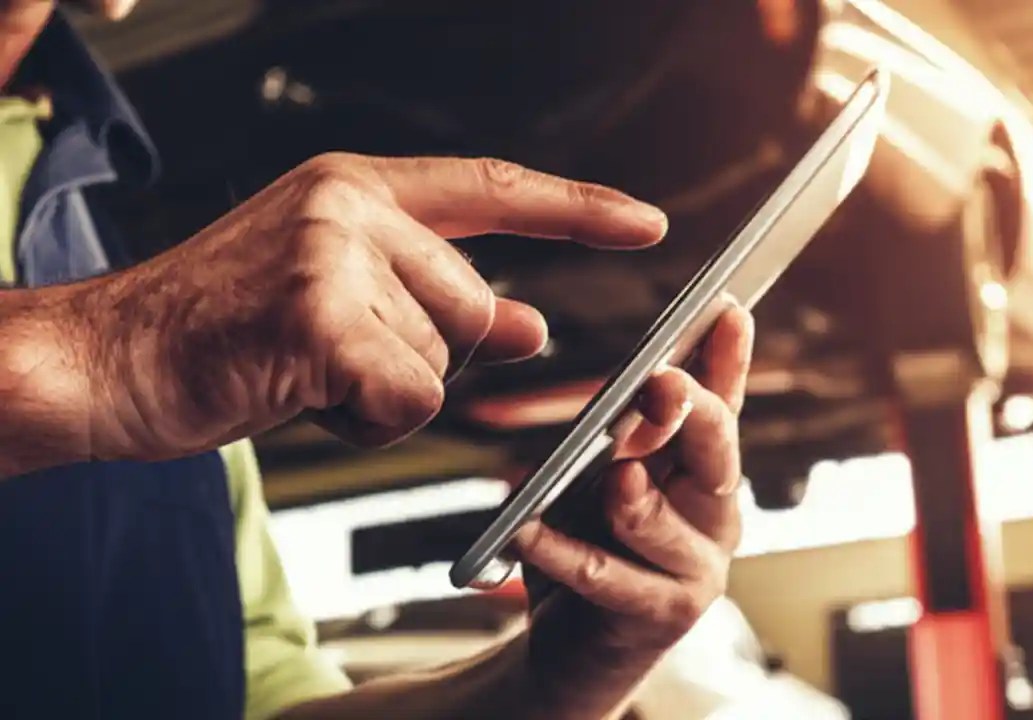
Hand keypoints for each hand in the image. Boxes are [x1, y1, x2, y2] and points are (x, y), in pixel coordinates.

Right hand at [11, 153, 665, 465]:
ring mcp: (332, 254)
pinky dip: (367, 419)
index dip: (578, 207)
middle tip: (332, 355)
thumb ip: (438, 301)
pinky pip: (408, 397)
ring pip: (441, 360)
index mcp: (356, 186)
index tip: (647, 222)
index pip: (495, 186)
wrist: (111, 359)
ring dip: (384, 391)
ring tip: (303, 371)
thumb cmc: (223, 330)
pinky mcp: (317, 317)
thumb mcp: (342, 299)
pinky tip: (301, 395)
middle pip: (474, 306)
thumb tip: (531, 328)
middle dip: (425, 353)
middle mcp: (349, 204)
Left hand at [512, 305, 753, 717]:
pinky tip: (529, 532)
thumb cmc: (592, 547)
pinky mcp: (660, 616)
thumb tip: (645, 385)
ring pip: (666, 524)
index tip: (729, 308)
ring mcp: (695, 569)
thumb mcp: (606, 479)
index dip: (728, 360)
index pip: (721, 405)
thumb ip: (629, 438)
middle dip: (694, 415)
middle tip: (664, 383)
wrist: (574, 649)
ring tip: (617, 476)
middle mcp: (714, 516)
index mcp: (702, 472)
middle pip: (716, 455)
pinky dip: (565, 552)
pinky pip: (607, 578)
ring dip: (636, 499)